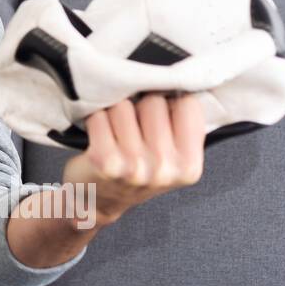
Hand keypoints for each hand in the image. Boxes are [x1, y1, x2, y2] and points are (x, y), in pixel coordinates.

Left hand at [60, 93, 205, 224]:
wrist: (97, 203)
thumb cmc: (136, 173)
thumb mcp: (172, 160)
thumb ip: (182, 129)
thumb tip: (180, 82)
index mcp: (189, 166)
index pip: (189, 105)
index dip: (172, 102)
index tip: (161, 113)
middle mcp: (165, 168)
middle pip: (154, 101)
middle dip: (141, 105)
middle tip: (134, 125)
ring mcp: (134, 166)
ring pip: (124, 105)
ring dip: (115, 111)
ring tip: (116, 130)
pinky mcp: (105, 160)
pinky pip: (99, 116)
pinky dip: (95, 119)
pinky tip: (98, 134)